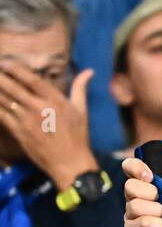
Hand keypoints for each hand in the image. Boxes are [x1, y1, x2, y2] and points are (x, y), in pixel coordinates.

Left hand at [0, 64, 96, 188]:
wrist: (70, 163)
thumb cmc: (78, 136)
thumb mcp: (81, 110)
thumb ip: (80, 88)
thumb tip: (89, 71)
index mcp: (55, 101)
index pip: (32, 80)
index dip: (16, 69)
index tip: (5, 63)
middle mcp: (39, 108)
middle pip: (12, 87)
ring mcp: (26, 120)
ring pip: (4, 100)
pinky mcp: (18, 132)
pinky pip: (1, 115)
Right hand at [122, 156, 161, 226]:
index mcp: (148, 185)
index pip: (131, 167)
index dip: (136, 167)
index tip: (150, 176)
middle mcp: (137, 199)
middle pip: (130, 187)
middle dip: (148, 192)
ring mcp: (134, 217)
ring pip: (134, 206)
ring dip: (152, 211)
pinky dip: (148, 226)